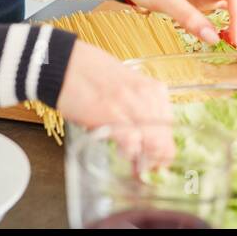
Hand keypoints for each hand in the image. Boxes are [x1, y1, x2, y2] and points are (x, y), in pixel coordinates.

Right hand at [56, 41, 175, 163]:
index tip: (157, 162)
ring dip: (145, 160)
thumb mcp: (127, 89)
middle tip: (145, 171)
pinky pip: (131, 141)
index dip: (165, 150)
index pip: (171, 127)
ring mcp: (131, 104)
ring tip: (135, 167)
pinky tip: (123, 153)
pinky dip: (129, 152)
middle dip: (157, 160)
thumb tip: (144, 141)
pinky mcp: (111, 113)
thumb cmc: (93, 76)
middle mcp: (147, 95)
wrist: (65, 64)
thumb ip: (139, 111)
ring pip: (154, 142)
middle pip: (165, 139)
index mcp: (154, 90)